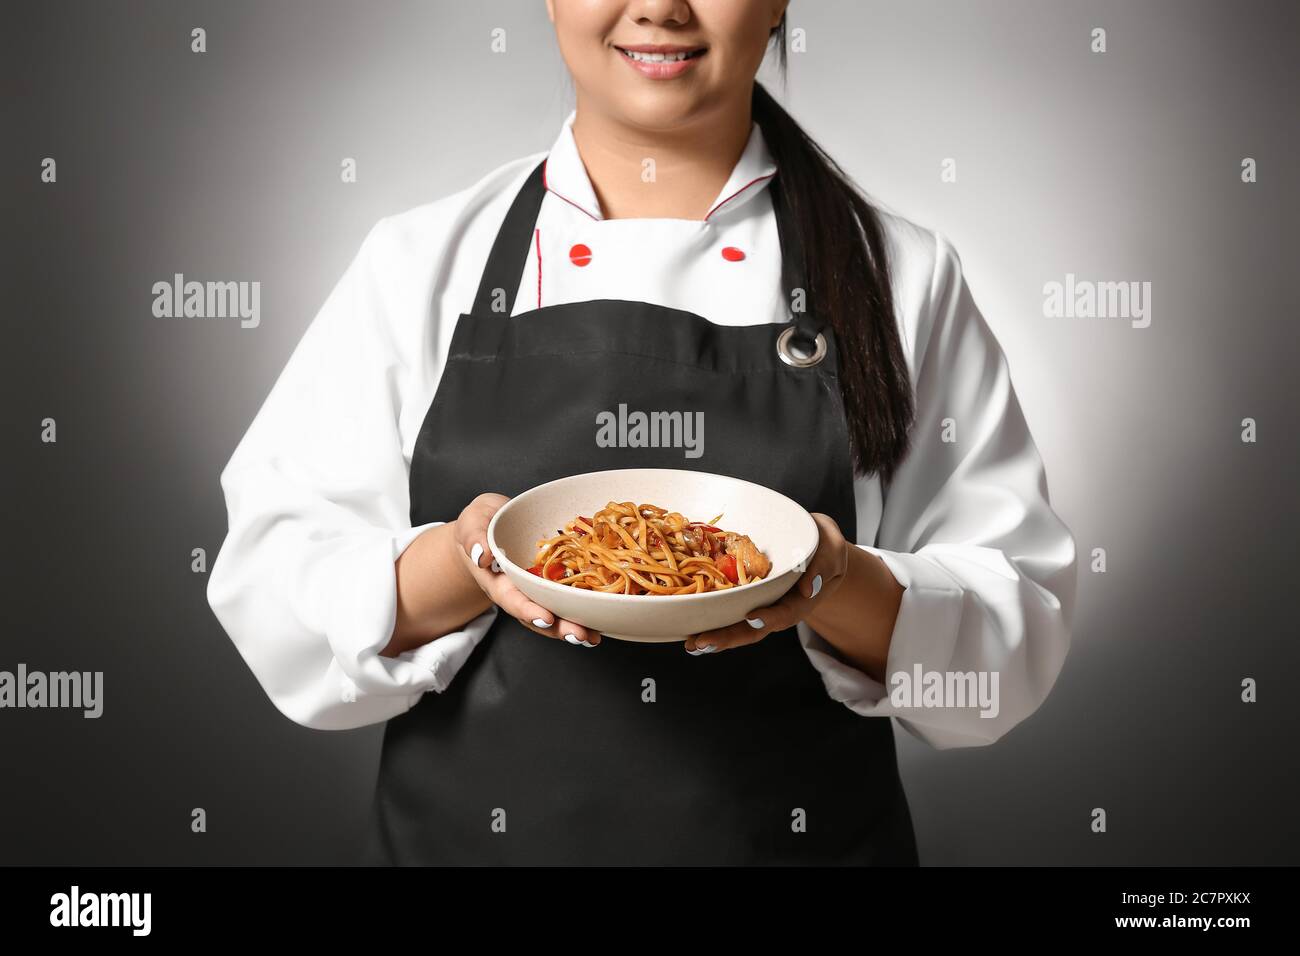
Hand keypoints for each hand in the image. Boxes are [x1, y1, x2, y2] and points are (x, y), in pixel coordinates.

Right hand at [455, 493, 600, 647]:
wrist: (493, 523)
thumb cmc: (482, 523)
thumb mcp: (473, 523)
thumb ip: (474, 537)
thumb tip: (481, 556)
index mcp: (498, 581)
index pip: (511, 599)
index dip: (528, 610)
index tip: (545, 618)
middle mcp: (519, 591)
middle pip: (537, 614)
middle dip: (559, 628)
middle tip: (579, 635)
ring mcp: (537, 590)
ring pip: (555, 613)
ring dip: (573, 627)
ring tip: (592, 637)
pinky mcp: (553, 582)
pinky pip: (567, 599)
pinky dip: (583, 611)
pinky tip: (601, 621)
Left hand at [683, 512, 848, 654]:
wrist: (815, 551)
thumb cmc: (823, 547)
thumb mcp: (831, 550)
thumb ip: (824, 565)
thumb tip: (808, 588)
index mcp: (799, 600)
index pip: (785, 613)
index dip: (769, 617)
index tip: (751, 618)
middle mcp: (777, 609)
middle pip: (754, 630)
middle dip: (729, 638)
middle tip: (703, 642)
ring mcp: (761, 607)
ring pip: (738, 627)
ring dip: (715, 637)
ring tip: (692, 643)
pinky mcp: (746, 600)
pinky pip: (728, 612)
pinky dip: (710, 621)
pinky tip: (688, 628)